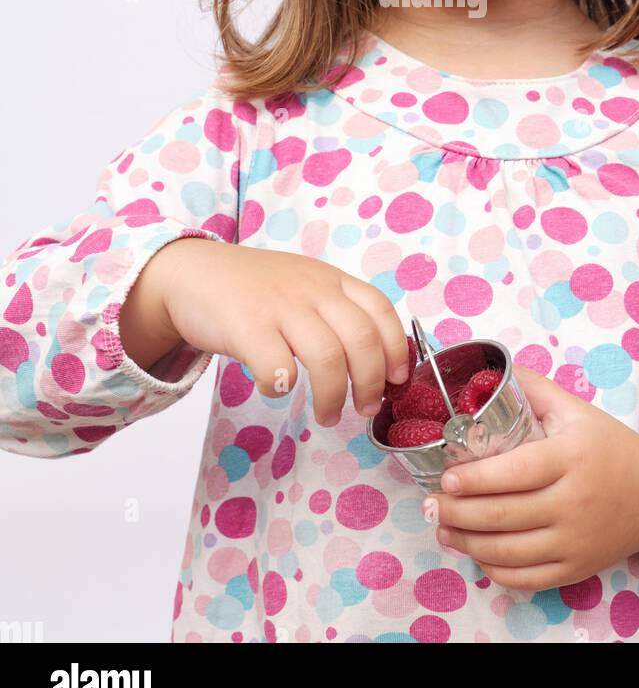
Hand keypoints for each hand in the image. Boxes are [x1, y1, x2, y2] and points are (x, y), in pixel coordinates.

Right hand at [151, 237, 410, 426]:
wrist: (193, 272)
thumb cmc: (254, 289)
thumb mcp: (303, 285)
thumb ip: (336, 312)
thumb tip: (378, 364)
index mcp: (330, 279)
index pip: (380, 309)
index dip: (396, 348)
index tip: (397, 380)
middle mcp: (311, 288)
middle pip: (361, 339)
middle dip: (371, 382)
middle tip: (366, 408)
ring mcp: (279, 306)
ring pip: (327, 357)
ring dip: (333, 397)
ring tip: (328, 415)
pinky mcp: (246, 326)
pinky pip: (277, 367)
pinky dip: (282, 387)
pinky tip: (277, 389)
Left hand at [429, 365, 638, 590]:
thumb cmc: (610, 448)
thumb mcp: (575, 411)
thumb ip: (532, 389)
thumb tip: (487, 369)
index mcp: (571, 458)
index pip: (516, 472)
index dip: (476, 478)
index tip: (446, 476)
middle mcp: (574, 503)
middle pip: (504, 515)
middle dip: (458, 512)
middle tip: (431, 504)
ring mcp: (575, 541)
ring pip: (509, 551)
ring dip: (467, 543)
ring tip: (443, 529)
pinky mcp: (576, 568)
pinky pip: (526, 578)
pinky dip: (494, 569)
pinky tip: (475, 553)